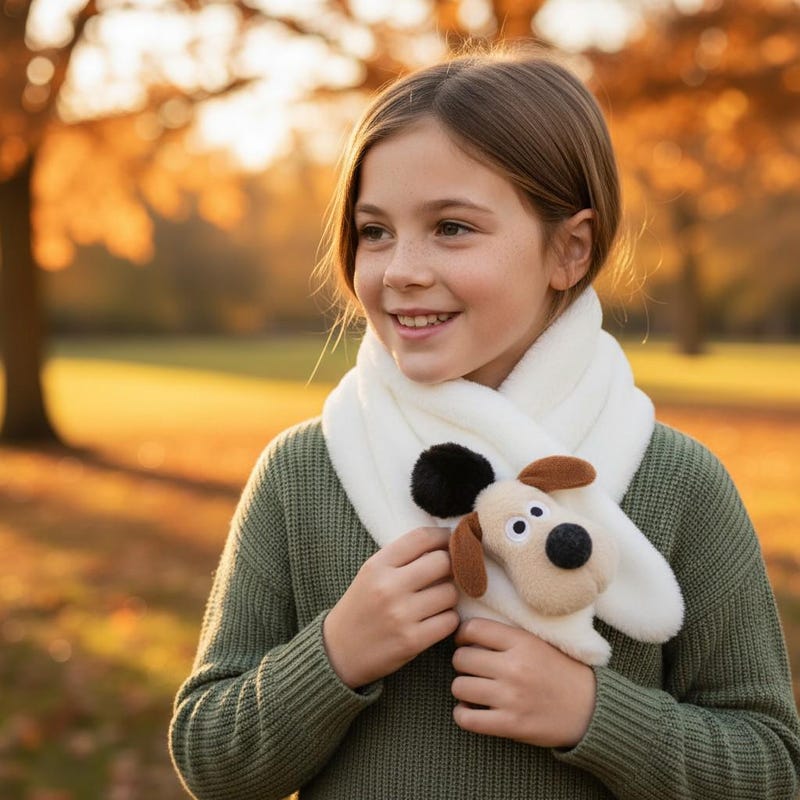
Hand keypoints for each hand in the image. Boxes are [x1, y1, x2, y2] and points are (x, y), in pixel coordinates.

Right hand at [323, 527, 459, 688]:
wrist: (338, 652)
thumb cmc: (362, 607)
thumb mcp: (371, 573)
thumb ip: (402, 557)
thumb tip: (445, 543)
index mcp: (377, 565)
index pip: (422, 537)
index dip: (444, 536)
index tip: (452, 540)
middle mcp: (388, 587)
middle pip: (443, 561)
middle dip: (451, 567)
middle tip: (447, 575)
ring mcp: (401, 615)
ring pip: (451, 593)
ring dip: (450, 596)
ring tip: (437, 601)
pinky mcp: (412, 641)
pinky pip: (450, 621)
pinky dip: (448, 620)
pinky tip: (435, 620)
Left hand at [451, 618, 595, 747]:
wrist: (591, 709)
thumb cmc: (561, 672)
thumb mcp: (538, 642)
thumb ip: (507, 636)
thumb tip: (467, 632)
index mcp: (522, 642)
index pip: (473, 628)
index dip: (462, 635)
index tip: (466, 642)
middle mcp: (514, 667)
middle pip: (461, 659)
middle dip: (462, 663)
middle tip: (472, 668)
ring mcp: (511, 697)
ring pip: (459, 687)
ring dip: (462, 688)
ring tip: (474, 689)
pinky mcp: (510, 725)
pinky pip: (467, 719)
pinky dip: (462, 714)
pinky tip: (471, 710)